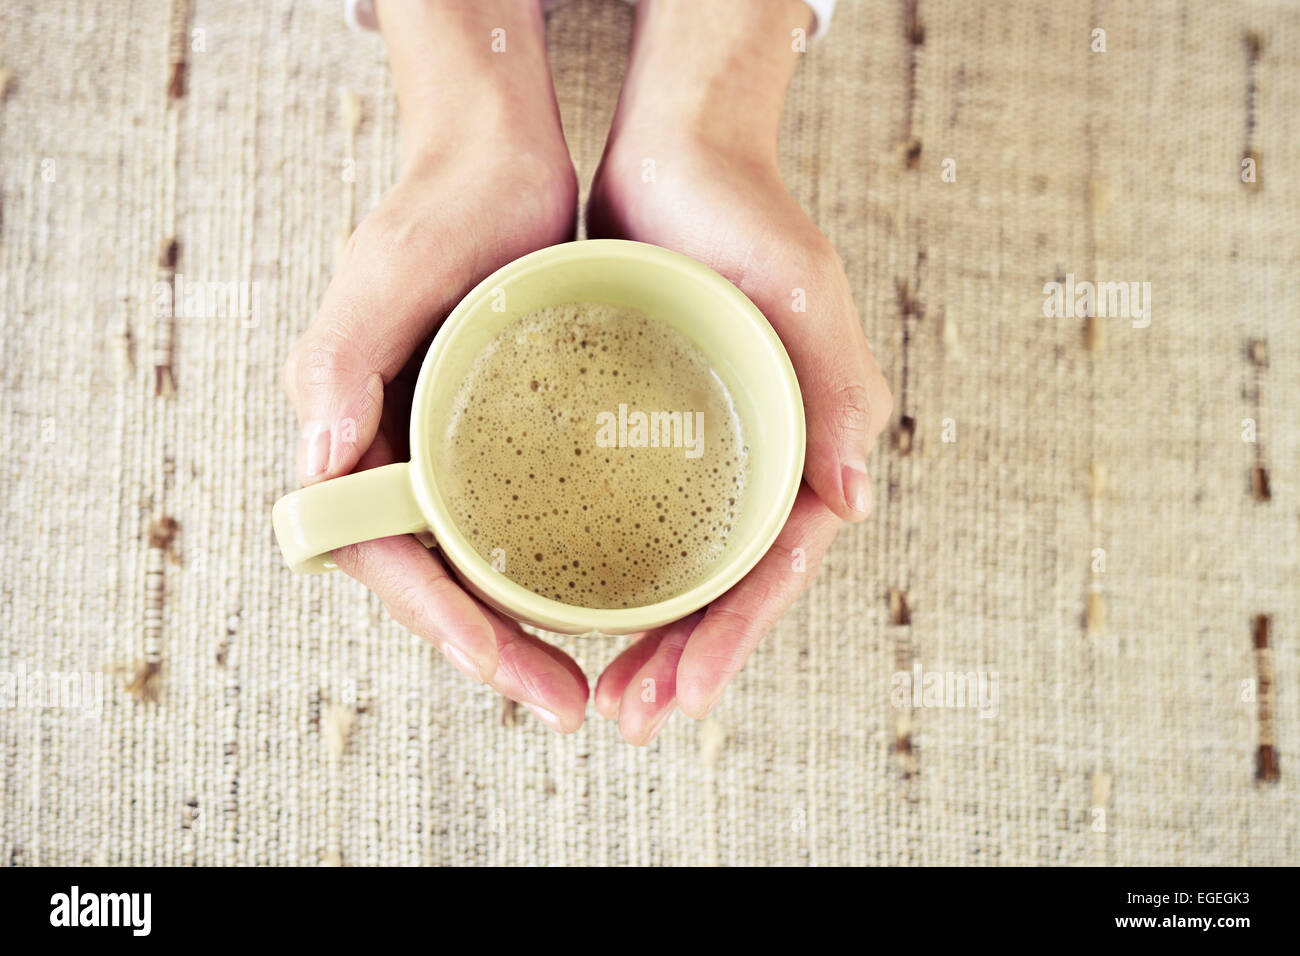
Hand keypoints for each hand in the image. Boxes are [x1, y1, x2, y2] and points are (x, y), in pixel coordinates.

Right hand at [281, 0, 591, 731]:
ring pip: (475, 568)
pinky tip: (602, 606)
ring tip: (587, 688)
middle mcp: (393, 457)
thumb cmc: (440, 210)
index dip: (435, 617)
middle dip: (493, 652)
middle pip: (435, 581)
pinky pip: (513, 528)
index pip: (383, 554)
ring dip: (522, 634)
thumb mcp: (388, 272)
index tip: (496, 666)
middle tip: (568, 708)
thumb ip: (338, 360)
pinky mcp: (496, 443)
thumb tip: (315, 462)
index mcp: (352, 434)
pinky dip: (547, 576)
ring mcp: (445, 455)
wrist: (499, 163)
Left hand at [586, 0, 892, 742]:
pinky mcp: (660, 435)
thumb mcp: (799, 287)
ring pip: (683, 569)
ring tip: (609, 697)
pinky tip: (580, 610)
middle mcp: (764, 460)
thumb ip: (839, 388)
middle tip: (632, 719)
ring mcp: (712, 453)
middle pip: (726, 586)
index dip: (732, 639)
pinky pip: (643, 523)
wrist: (679, 152)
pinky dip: (619, 577)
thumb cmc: (745, 212)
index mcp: (807, 444)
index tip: (684, 697)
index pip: (774, 567)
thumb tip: (856, 500)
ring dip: (652, 638)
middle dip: (685, 661)